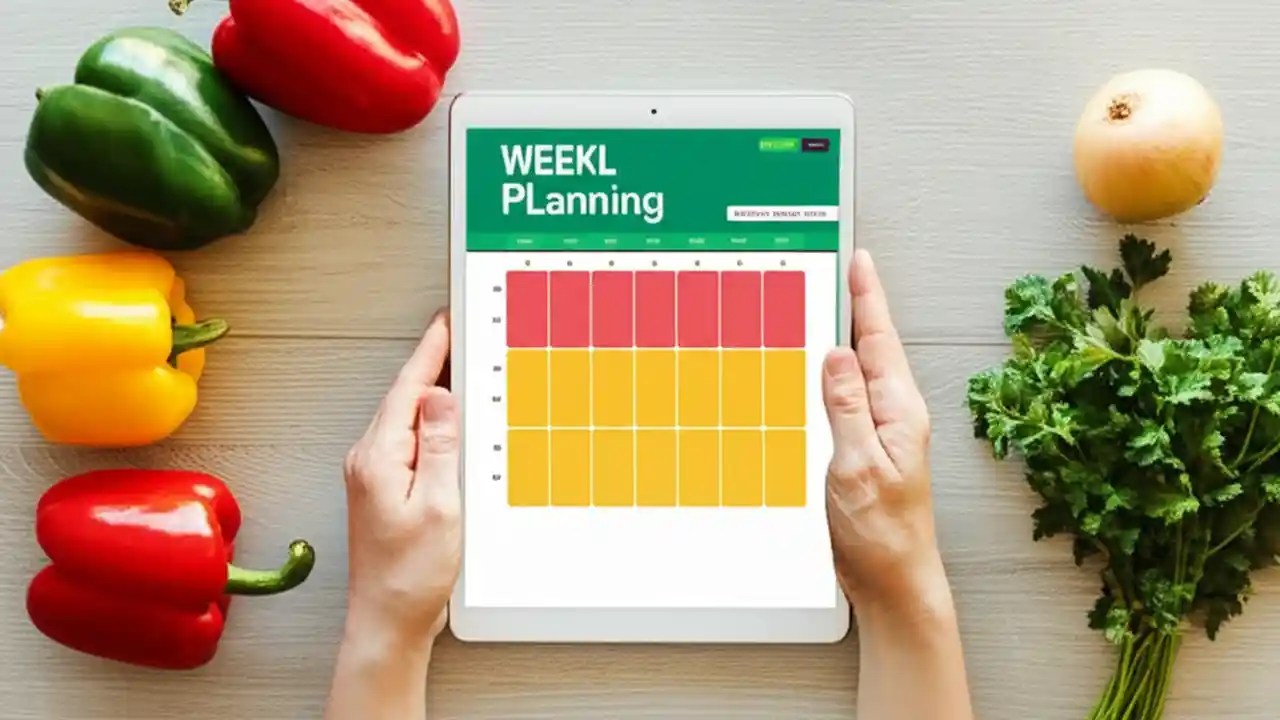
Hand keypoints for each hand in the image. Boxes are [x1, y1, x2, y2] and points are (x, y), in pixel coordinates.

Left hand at [341, 309, 460, 649]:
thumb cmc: (410, 576)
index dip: (430, 351)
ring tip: (454, 367)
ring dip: (429, 392)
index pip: (408, 389)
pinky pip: (405, 440)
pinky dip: (426, 422)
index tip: (445, 322)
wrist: (386, 622)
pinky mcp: (381, 489)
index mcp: (379, 458)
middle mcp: (367, 460)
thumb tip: (438, 396)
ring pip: (403, 418)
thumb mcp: (439, 506)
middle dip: (430, 363)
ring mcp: (371, 475)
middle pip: (402, 397)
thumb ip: (438, 446)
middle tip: (456, 333)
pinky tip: (444, 423)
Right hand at [822, 250, 947, 614]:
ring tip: (824, 306)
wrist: (893, 582)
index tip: (858, 259)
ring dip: (841, 339)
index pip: (879, 340)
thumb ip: (847, 407)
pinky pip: (844, 401)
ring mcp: (880, 433)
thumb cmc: (884, 534)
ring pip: (856, 373)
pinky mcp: (863, 451)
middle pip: (870, 348)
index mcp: (899, 411)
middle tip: (837, 268)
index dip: (867, 297)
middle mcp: (893, 416)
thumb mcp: (859, 466)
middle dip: (854, 306)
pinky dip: (828, 379)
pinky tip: (815, 375)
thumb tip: (837, 353)